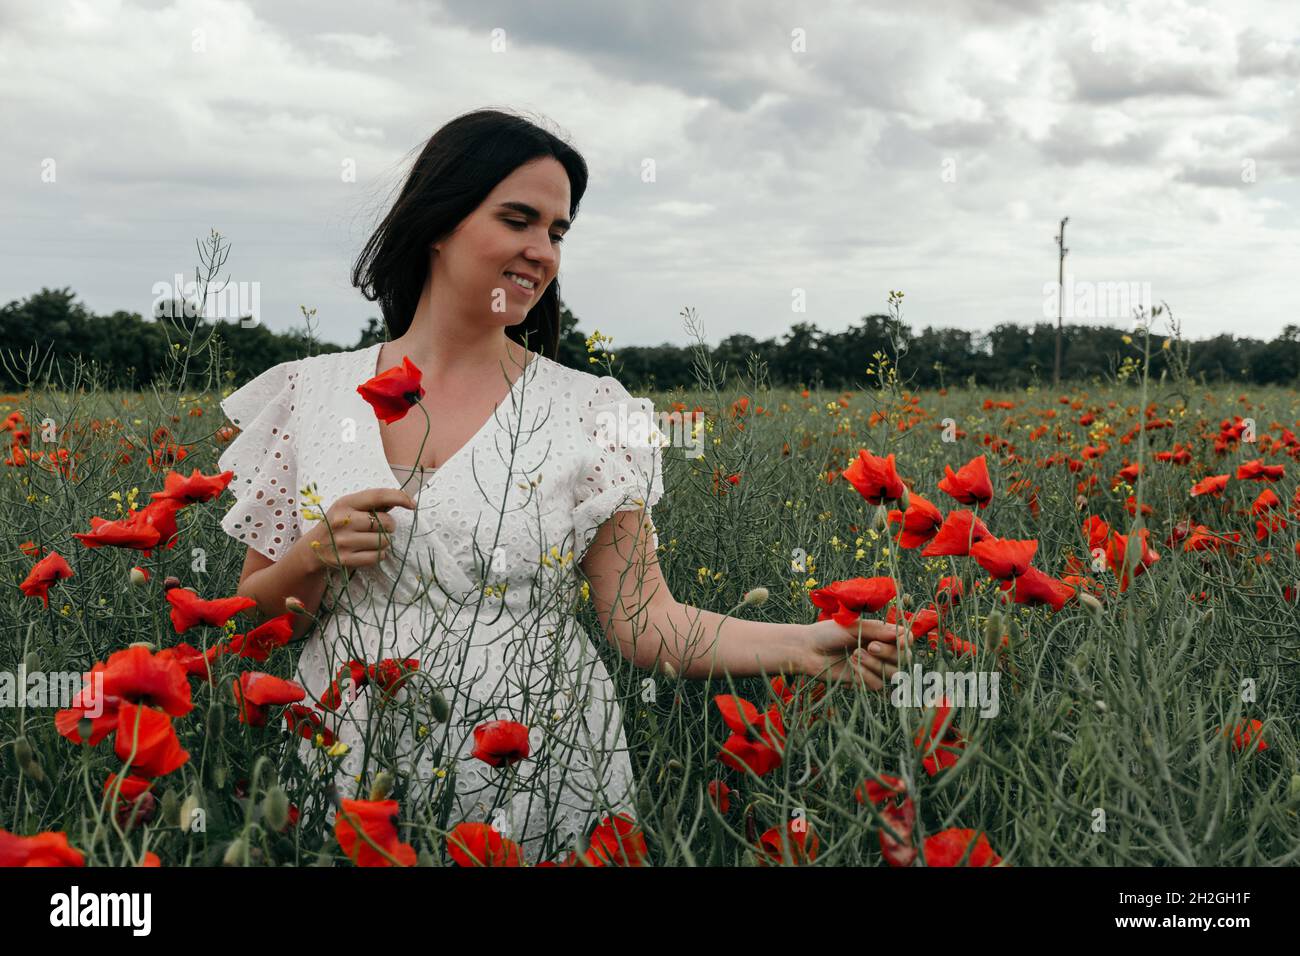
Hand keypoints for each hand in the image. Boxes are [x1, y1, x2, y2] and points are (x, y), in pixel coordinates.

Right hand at [298, 487, 416, 571]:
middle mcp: (342, 520)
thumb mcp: (349, 508)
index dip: (399, 497)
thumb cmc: (339, 524)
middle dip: (389, 526)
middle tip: (377, 528)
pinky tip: (368, 550)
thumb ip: (373, 503)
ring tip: (370, 540)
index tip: (412, 504)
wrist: (313, 549)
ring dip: (384, 541)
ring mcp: (343, 541)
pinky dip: (379, 554)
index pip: (378, 496)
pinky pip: (378, 556)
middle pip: (386, 522)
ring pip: (384, 541)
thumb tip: (404, 499)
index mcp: (345, 503)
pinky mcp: (345, 559)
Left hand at [799, 616, 904, 691]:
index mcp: (881, 634)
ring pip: (892, 673)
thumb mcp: (853, 626)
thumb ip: (878, 630)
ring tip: (855, 654)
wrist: (808, 650)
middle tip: (869, 646)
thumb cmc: (828, 633)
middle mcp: (882, 651)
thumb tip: (903, 635)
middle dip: (889, 653)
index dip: (905, 642)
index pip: (905, 639)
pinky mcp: (865, 683)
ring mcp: (875, 668)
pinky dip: (864, 674)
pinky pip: (877, 684)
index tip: (898, 642)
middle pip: (904, 658)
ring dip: (875, 664)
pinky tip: (851, 666)